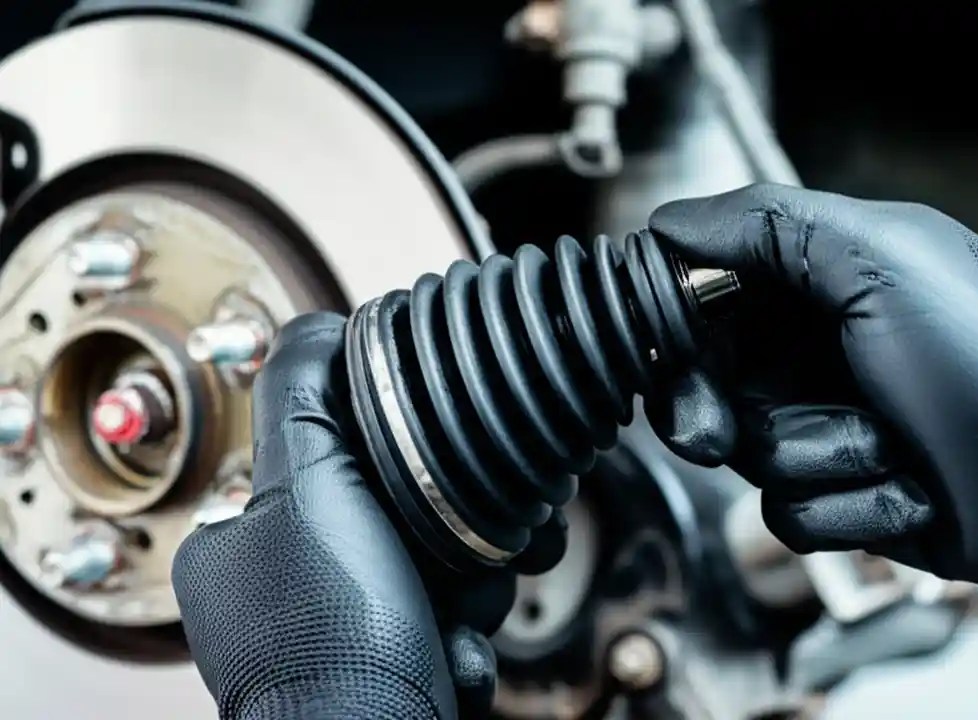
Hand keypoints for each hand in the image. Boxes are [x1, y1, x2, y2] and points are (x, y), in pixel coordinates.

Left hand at [172, 313, 563, 718]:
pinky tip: (452, 656)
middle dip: (457, 535)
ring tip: (457, 615)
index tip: (440, 462)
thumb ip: (306, 397)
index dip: (403, 452)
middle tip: (463, 553)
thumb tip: (320, 326)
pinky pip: (455, 629)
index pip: (339, 451)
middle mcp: (288, 590)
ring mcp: (341, 637)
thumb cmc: (330, 653)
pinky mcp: (392, 674)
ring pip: (444, 571)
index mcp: (246, 541)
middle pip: (407, 514)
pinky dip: (468, 642)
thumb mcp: (306, 489)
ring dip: (474, 590)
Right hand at [646, 183, 977, 644]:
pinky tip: (906, 487)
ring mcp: (828, 422)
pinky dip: (848, 503)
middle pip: (702, 377)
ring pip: (743, 450)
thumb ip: (772, 225)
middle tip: (715, 426)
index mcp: (825, 277)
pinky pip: (787, 511)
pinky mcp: (841, 493)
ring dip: (817, 452)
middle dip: (710, 405)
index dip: (671, 311)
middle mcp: (817, 348)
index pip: (707, 281)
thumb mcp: (883, 262)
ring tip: (889, 442)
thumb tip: (671, 223)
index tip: (662, 337)